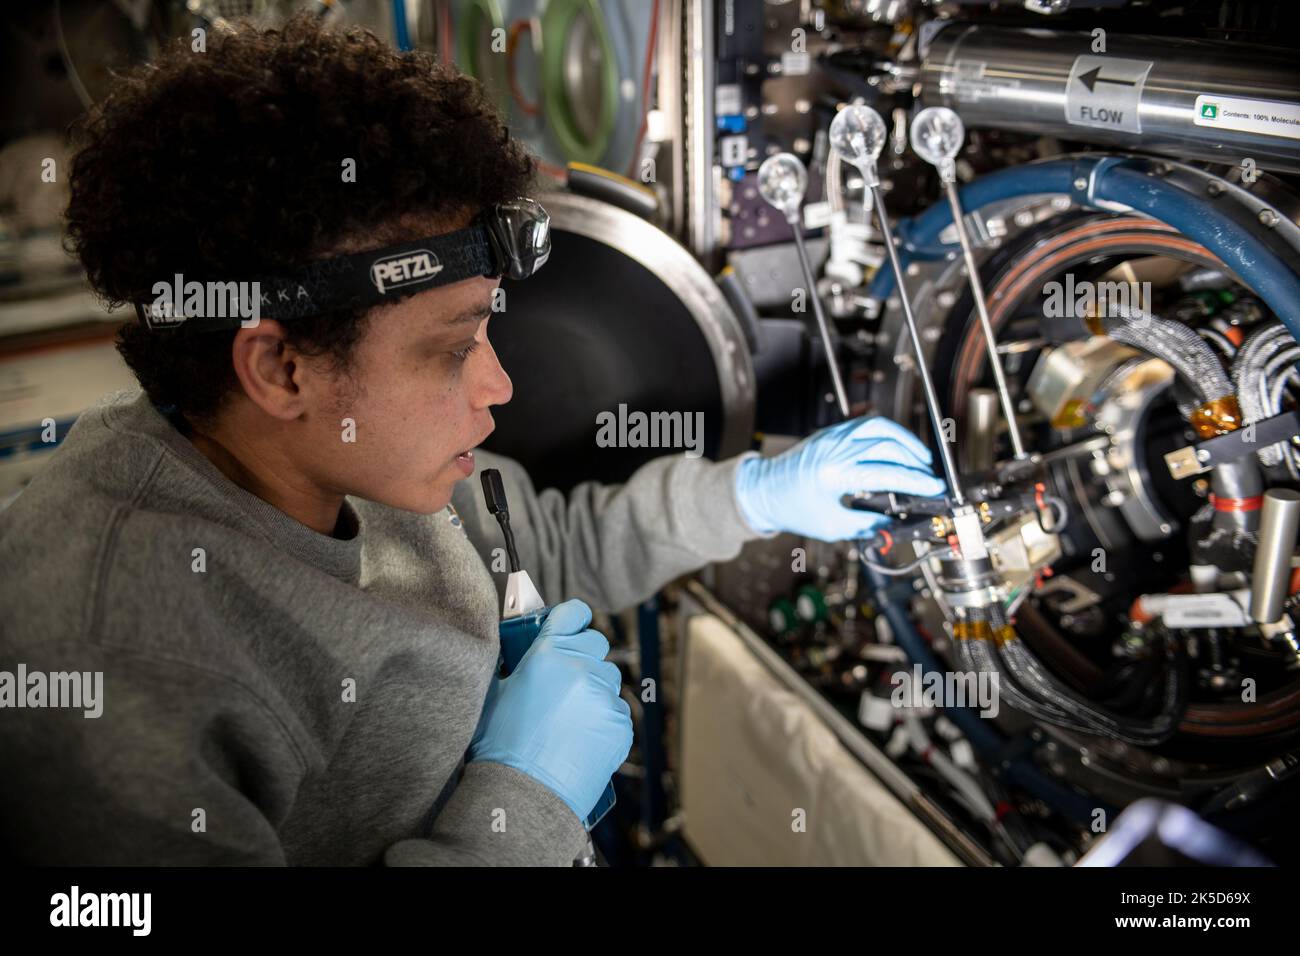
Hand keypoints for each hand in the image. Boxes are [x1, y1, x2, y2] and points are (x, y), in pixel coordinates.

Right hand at [469, 599, 632, 820]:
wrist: (523, 793)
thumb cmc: (501, 746)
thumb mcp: (495, 693)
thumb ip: (514, 664)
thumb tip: (517, 650)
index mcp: (548, 653)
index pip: (574, 613)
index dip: (573, 618)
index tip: (571, 625)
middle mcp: (581, 668)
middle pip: (597, 643)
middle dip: (583, 655)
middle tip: (565, 679)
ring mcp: (604, 697)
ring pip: (608, 680)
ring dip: (594, 689)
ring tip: (570, 716)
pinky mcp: (620, 725)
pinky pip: (617, 711)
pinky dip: (603, 720)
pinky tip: (580, 737)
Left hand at [733, 416, 944, 541]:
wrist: (763, 490)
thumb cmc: (792, 509)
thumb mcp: (831, 526)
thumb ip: (865, 525)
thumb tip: (893, 524)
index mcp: (834, 475)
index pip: (886, 474)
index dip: (915, 481)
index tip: (933, 488)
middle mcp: (835, 450)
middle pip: (887, 445)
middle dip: (914, 460)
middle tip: (929, 477)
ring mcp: (833, 437)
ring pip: (879, 427)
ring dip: (904, 441)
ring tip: (919, 459)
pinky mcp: (831, 433)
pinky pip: (865, 425)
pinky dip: (887, 434)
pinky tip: (897, 449)